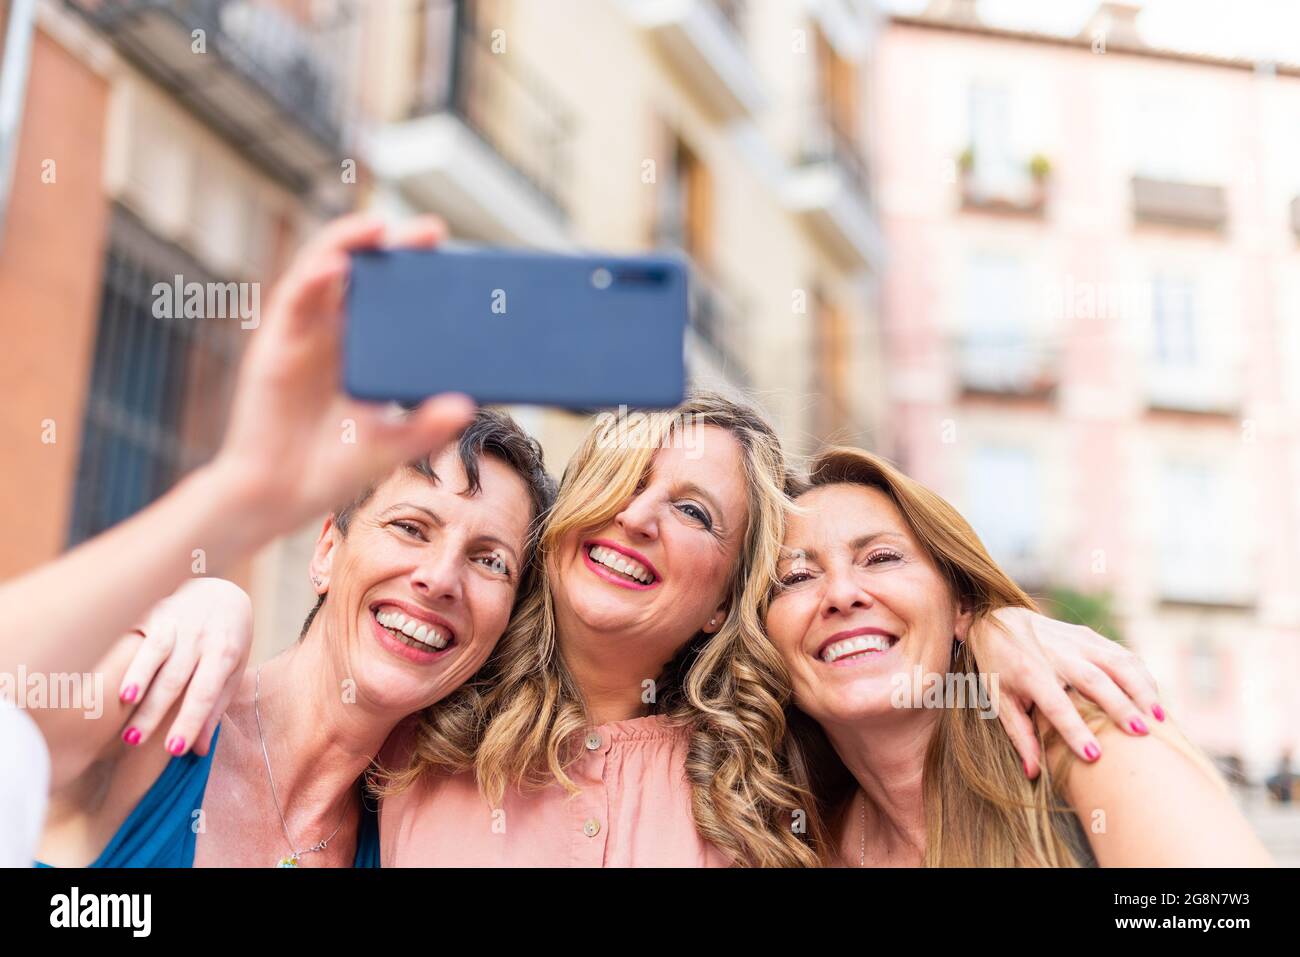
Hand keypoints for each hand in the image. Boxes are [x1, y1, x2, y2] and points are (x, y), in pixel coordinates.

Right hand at [118, 578, 252, 756]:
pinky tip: (118, 683)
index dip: (190, 720)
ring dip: (139, 684)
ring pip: (157, 657)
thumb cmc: (226, 640)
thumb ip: (214, 707)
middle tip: (135, 743)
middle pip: (176, 679)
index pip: (205, 692)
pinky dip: (131, 661)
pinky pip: (142, 638)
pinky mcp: (156, 612)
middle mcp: (201, 637)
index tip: (174, 749)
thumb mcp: (232, 670)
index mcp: (224, 652)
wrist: (220, 591)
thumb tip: (198, 750)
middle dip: (155, 712)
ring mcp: (178, 622)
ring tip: (123, 705)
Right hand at [210, 215, 475, 540]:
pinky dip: (313, 279)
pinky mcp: (274, 346)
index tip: (453, 257)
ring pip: (323, 271)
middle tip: (431, 230)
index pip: (390, 298)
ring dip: (349, 243)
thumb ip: (426, 427)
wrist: (277, 497)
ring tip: (380, 226)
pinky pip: (293, 301)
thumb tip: (466, 405)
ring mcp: (302, 335)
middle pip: (361, 273)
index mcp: (361, 350)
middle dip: (392, 246)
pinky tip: (338, 267)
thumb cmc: (331, 467)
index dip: (416, 273)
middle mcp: (331, 333)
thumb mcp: (390, 446)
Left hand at [967, 607, 1162, 777]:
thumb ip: (1020, 735)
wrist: (996, 620)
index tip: (1094, 756)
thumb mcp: (999, 700)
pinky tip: (1154, 698)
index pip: (1056, 705)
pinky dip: (1141, 675)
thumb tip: (1033, 773)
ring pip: (1116, 662)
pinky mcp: (1089, 635)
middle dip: (1119, 706)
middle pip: (1093, 680)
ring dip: (1140, 689)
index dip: (1074, 731)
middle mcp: (1055, 654)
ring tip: (1160, 718)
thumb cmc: (999, 668)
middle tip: (1142, 733)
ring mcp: (1075, 641)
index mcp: (1029, 672)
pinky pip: (1121, 654)